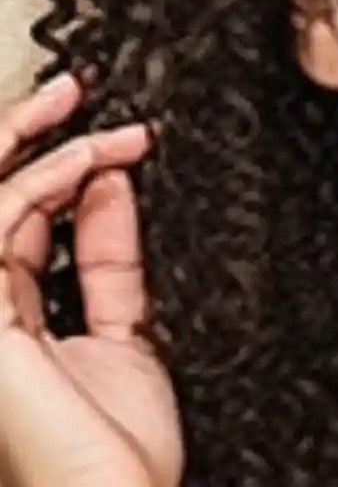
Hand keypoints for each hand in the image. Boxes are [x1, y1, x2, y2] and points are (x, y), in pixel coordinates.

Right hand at [0, 73, 181, 486]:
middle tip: (74, 89)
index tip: (122, 140)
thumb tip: (113, 185)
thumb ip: (113, 261)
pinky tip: (92, 156)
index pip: (20, 224)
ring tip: (83, 101)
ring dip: (30, 138)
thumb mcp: (128, 331)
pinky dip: (44, 176)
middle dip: (23, 135)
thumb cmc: (121, 445)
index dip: (65, 170)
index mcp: (12, 319)